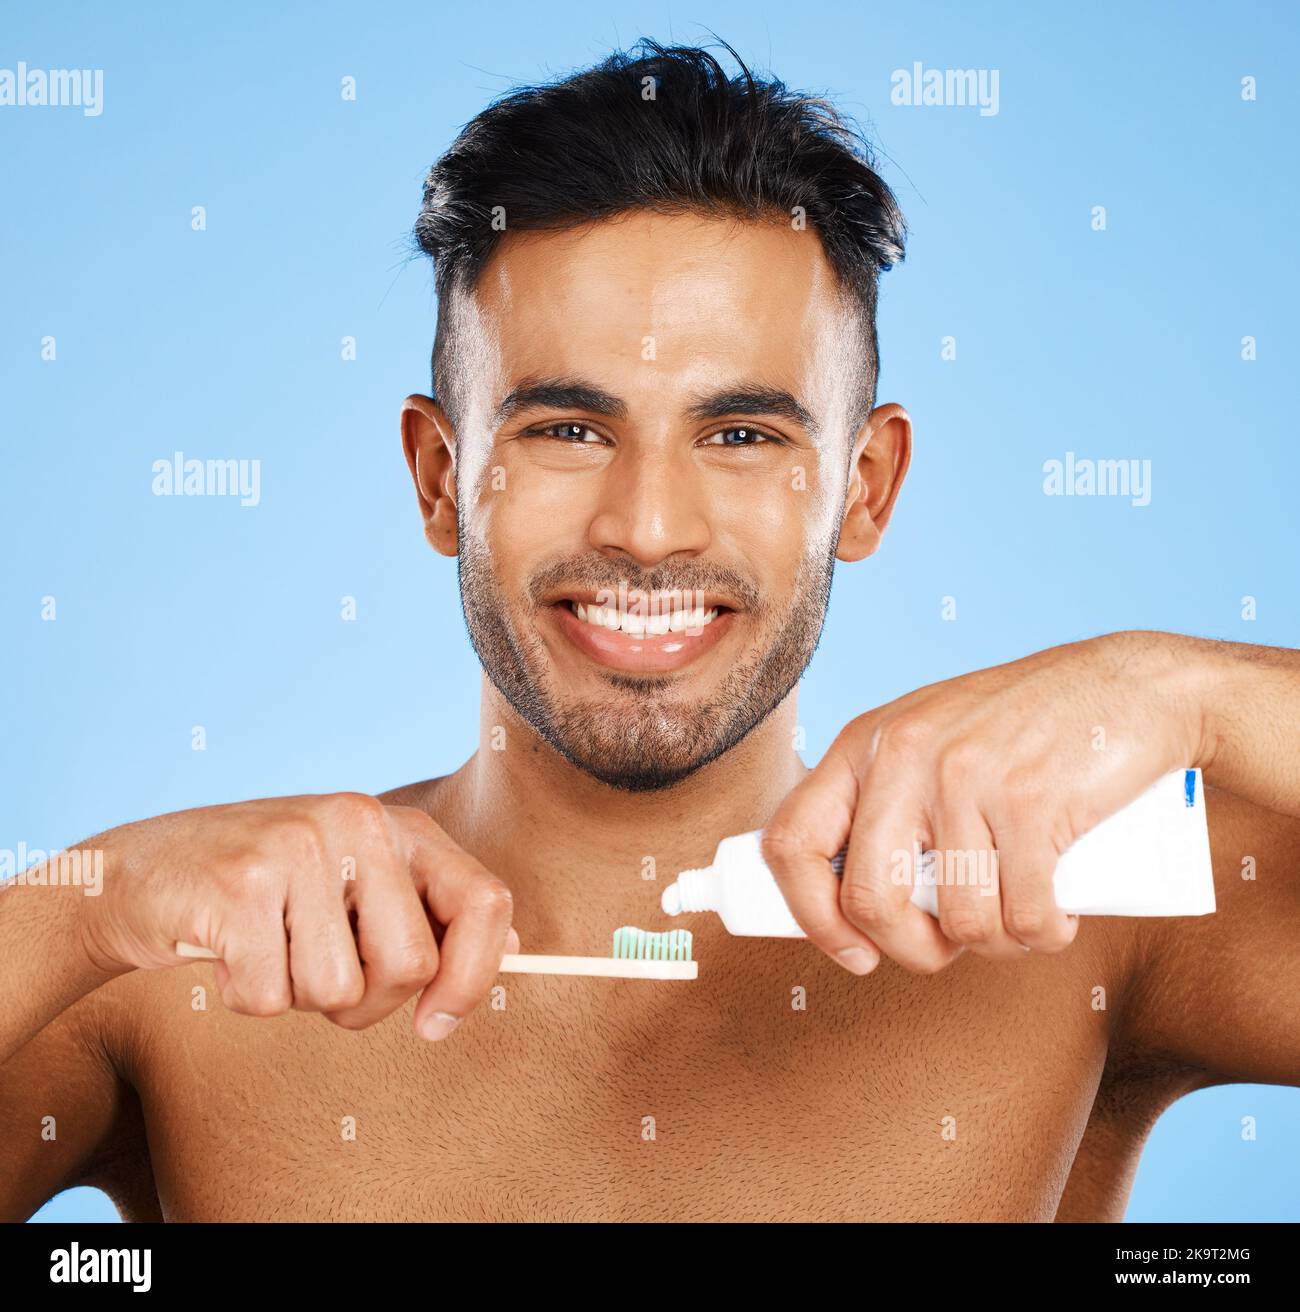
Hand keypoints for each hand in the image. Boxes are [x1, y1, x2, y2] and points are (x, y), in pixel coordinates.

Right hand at [79, 793, 518, 1038]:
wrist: (140, 871)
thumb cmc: (265, 891)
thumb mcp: (358, 884)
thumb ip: (430, 910)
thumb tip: (518, 948)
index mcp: (399, 824)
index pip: (486, 902)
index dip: (474, 977)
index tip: (437, 1024)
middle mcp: (359, 820)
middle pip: (411, 966)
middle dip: (366, 1002)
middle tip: (317, 974)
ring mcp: (299, 846)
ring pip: (338, 991)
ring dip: (298, 998)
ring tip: (267, 948)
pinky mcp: (239, 883)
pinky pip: (269, 998)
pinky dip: (244, 998)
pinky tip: (225, 949)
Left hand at [762, 631, 1210, 973]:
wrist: (1130, 685)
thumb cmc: (1025, 730)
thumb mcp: (929, 742)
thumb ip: (883, 802)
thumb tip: (843, 906)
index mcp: (863, 743)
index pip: (789, 843)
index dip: (809, 916)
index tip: (852, 951)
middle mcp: (902, 755)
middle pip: (867, 900)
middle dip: (910, 950)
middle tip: (947, 948)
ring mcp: (966, 777)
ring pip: (959, 921)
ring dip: (995, 944)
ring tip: (1018, 914)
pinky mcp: (1033, 803)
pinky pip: (1024, 917)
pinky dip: (1045, 935)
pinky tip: (1057, 913)